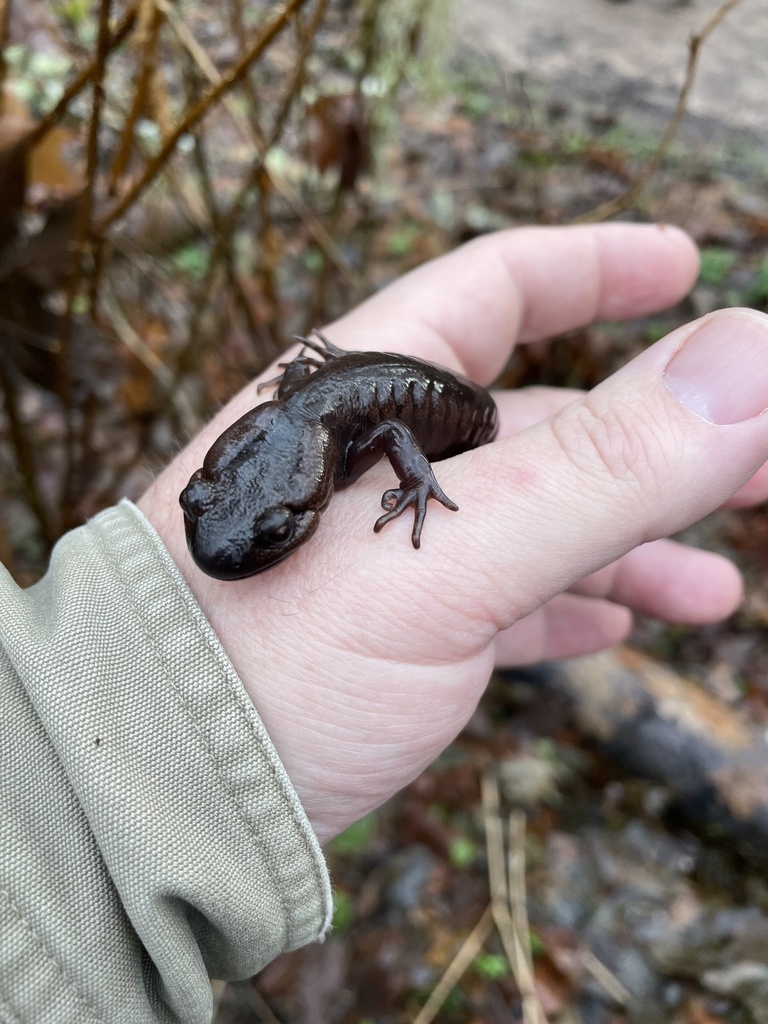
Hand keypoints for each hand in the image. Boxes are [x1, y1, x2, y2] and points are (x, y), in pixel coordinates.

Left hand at [139, 223, 767, 842]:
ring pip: (534, 519)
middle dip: (660, 437)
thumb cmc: (263, 661)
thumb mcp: (444, 560)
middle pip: (544, 418)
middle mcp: (374, 458)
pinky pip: (500, 599)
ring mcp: (381, 548)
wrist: (155, 801)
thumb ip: (602, 462)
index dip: (594, 268)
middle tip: (765, 457)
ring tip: (718, 583)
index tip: (682, 263)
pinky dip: (568, 605)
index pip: (493, 289)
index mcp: (365, 395)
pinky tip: (624, 622)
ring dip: (632, 540)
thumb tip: (752, 360)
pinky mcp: (387, 632)